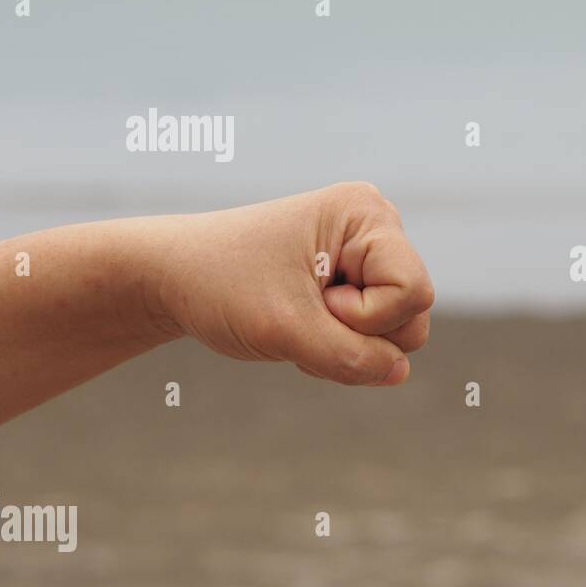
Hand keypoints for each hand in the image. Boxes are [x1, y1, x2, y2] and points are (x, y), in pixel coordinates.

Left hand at [152, 182, 433, 385]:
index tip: (312, 300)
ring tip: (299, 326)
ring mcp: (367, 255)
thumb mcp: (286, 330)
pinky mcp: (356, 281)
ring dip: (349, 346)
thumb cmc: (219, 286)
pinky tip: (304, 328)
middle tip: (301, 314)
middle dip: (359, 335)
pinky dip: (341, 346)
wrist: (170, 278)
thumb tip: (399, 373)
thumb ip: (352, 358)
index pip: (412, 291)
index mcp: (365, 214)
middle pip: (415, 314)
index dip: (366, 316)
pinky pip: (377, 335)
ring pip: (400, 331)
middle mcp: (376, 227)